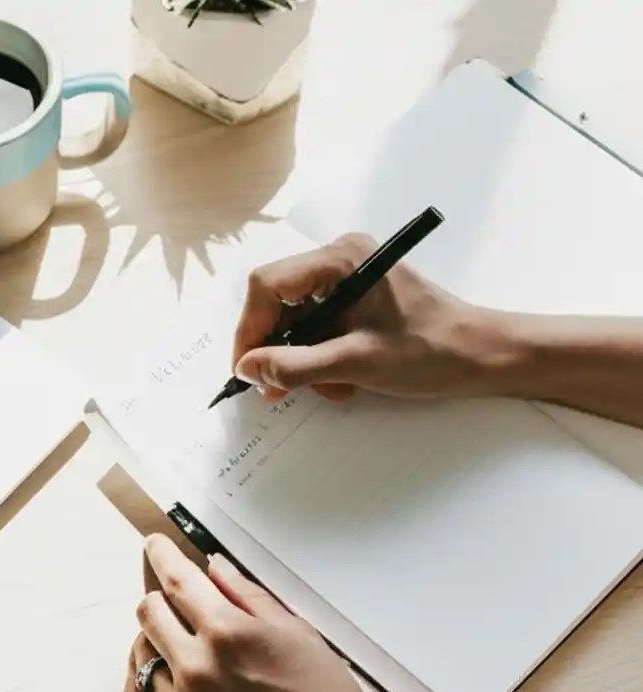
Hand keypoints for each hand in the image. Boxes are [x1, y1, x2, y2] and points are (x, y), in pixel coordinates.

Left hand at [121, 535, 372, 691]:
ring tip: (190, 651)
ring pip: (140, 652)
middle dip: (164, 600)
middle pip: (149, 611)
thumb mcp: (297, 636)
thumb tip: (217, 567)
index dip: (162, 555)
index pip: (177, 579)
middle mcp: (197, 669)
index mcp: (229, 635)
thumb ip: (247, 596)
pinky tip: (169, 678)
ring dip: (159, 642)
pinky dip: (146, 682)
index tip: (156, 545)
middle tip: (183, 605)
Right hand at [232, 233, 509, 402]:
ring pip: (295, 318)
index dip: (250, 329)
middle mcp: (339, 259)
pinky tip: (338, 380)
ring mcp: (348, 277)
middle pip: (277, 301)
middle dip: (277, 349)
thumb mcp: (356, 363)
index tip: (248, 371)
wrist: (485, 356)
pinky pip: (316, 325)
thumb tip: (247, 368)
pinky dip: (318, 356)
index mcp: (341, 259)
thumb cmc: (431, 351)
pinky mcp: (356, 297)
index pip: (268, 285)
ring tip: (326, 388)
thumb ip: (295, 366)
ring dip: (300, 359)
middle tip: (279, 390)